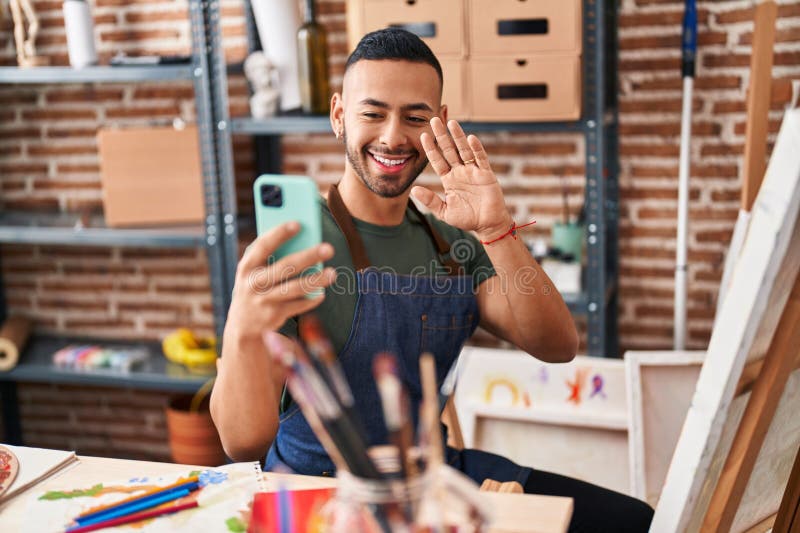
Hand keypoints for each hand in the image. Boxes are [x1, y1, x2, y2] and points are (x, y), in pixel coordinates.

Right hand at [223, 221, 336, 343]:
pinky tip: (321, 293)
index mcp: (247, 266)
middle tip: (329, 248)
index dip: (279, 234)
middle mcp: (253, 283)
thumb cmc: (255, 286)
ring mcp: (264, 300)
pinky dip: (312, 299)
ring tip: (332, 273)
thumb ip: (270, 256)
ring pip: (294, 288)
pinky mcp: (274, 316)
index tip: (298, 223)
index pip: (263, 245)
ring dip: (316, 280)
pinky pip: (298, 306)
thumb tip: (303, 239)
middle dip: (308, 256)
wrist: (243, 324)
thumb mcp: (253, 270)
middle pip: (285, 267)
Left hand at [412, 118, 511, 240]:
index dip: (431, 148)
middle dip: (442, 136)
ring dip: (458, 137)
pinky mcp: (486, 174)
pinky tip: (470, 139)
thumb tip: (413, 190)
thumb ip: (430, 200)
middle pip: (449, 150)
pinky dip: (476, 149)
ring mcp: (473, 171)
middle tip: (434, 120)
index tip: (423, 135)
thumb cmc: (467, 219)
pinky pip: (480, 159)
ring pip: (464, 150)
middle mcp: (460, 172)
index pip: (438, 160)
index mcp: (449, 179)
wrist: (487, 225)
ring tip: (451, 123)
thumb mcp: (444, 212)